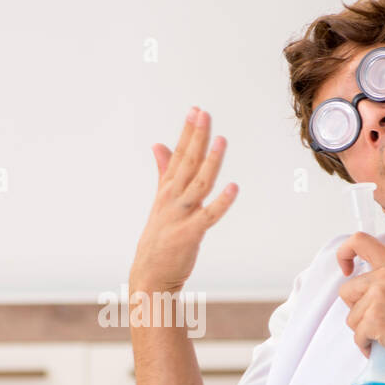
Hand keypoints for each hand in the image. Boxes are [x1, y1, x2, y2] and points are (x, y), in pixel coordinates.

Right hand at [129, 107, 237, 293]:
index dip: (187, 133)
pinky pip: (208, 215)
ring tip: (221, 140)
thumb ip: (163, 171)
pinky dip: (221, 202)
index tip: (196, 111)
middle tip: (203, 114)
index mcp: (167, 190)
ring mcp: (180, 216)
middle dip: (196, 138)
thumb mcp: (160, 200)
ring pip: (198, 184)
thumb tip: (158, 145)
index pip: (178, 155)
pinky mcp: (190, 234)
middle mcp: (172, 199)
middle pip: (187, 163)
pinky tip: (233, 187)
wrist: (150, 274)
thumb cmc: (159, 238)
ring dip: (210, 162)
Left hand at [335, 231, 384, 377]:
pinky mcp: (374, 319)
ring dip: (364, 330)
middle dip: (357, 309)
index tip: (347, 270)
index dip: (345, 253)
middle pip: (347, 290)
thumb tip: (364, 288)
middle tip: (381, 320)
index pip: (359, 241)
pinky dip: (367, 345)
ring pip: (351, 317)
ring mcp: (379, 296)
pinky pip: (357, 336)